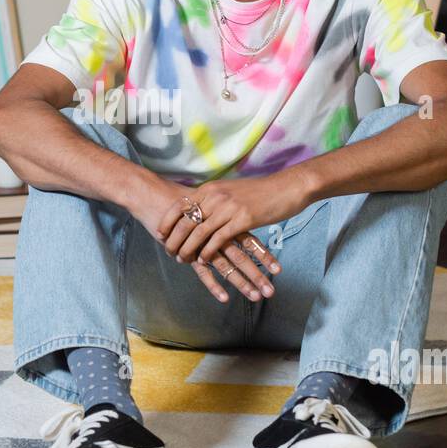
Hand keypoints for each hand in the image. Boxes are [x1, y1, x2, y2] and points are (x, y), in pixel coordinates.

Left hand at [157, 169, 313, 301]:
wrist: (286, 187)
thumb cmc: (259, 191)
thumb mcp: (230, 190)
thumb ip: (213, 197)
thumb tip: (199, 207)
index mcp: (210, 188)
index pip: (180, 205)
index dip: (167, 220)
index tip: (160, 233)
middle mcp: (216, 196)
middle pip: (186, 221)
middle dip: (174, 239)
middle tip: (169, 252)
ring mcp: (228, 207)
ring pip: (199, 232)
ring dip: (188, 249)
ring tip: (182, 259)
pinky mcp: (242, 220)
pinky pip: (217, 239)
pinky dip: (207, 251)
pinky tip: (203, 260)